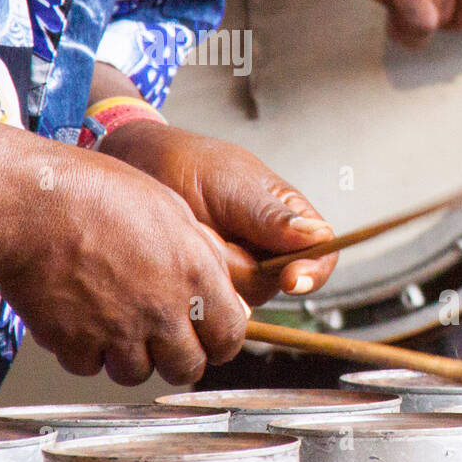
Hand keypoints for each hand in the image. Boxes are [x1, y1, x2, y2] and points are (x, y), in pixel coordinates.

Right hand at [0, 141, 249, 386]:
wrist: (29, 203)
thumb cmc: (92, 192)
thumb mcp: (168, 207)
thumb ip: (201, 254)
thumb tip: (222, 290)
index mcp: (191, 272)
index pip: (228, 336)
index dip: (219, 340)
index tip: (208, 337)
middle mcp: (160, 309)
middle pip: (186, 367)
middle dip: (178, 357)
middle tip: (163, 339)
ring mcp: (117, 330)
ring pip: (137, 373)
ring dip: (129, 356)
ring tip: (115, 324)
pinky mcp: (75, 343)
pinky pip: (89, 366)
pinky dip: (85, 351)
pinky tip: (80, 320)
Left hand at [98, 122, 338, 305]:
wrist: (139, 168)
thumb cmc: (190, 164)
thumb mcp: (233, 185)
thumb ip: (272, 216)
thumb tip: (320, 236)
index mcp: (289, 216)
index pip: (321, 253)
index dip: (313, 272)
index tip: (292, 279)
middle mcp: (268, 247)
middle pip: (276, 282)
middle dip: (241, 265)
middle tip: (209, 230)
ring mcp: (238, 268)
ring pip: (242, 294)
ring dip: (213, 267)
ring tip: (192, 231)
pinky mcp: (209, 283)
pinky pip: (211, 297)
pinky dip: (194, 276)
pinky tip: (182, 249)